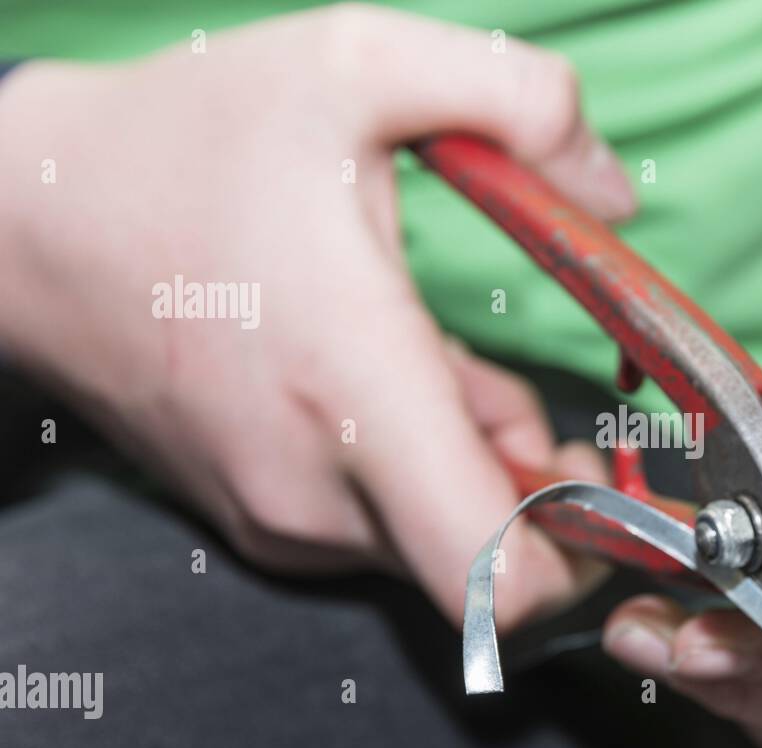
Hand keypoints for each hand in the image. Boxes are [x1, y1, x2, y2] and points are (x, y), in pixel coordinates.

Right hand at [0, 6, 635, 628]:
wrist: (27, 221)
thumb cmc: (185, 145)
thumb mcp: (359, 63)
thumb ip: (519, 100)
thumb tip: (615, 197)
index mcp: (358, 391)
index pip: (500, 583)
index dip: (585, 560)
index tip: (607, 485)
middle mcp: (322, 488)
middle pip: (493, 565)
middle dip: (544, 493)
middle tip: (525, 399)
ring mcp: (287, 519)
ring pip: (441, 542)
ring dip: (478, 470)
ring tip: (438, 367)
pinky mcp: (266, 520)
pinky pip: (387, 524)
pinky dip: (420, 471)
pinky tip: (391, 386)